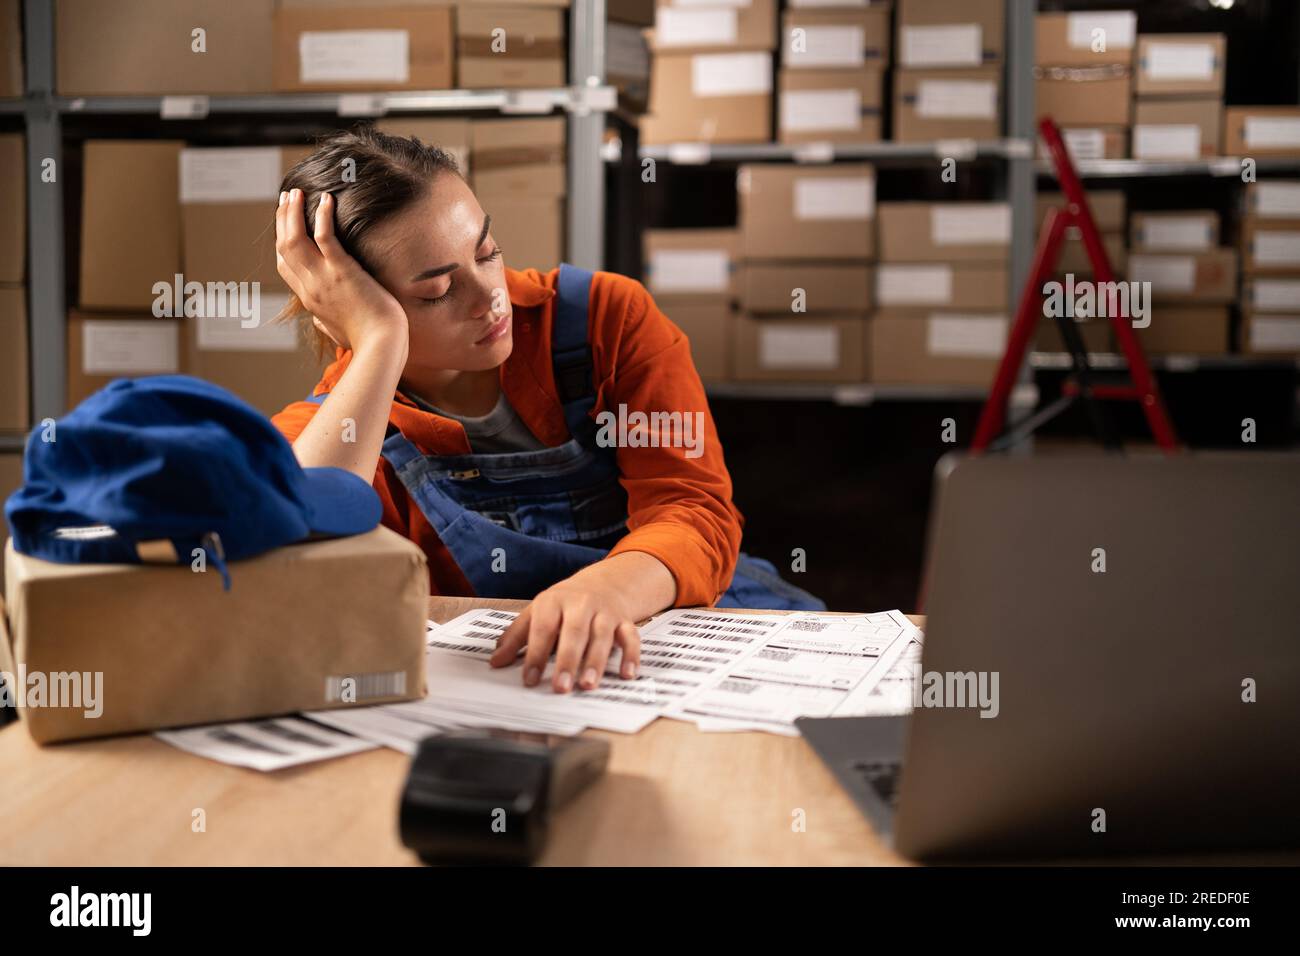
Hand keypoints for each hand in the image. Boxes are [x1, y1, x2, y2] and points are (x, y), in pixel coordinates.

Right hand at [274, 189, 408, 357]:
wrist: (382, 345)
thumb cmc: (367, 340)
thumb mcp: (336, 332)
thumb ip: (325, 322)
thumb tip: (319, 321)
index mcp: (309, 300)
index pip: (285, 265)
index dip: (282, 240)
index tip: (286, 222)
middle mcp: (310, 287)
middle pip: (284, 246)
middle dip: (283, 219)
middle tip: (287, 198)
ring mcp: (323, 279)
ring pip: (295, 239)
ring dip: (294, 212)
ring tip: (297, 193)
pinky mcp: (343, 272)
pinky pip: (325, 238)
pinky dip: (323, 217)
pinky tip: (327, 200)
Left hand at [489, 573, 642, 693]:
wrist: (603, 583)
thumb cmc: (565, 604)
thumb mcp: (537, 612)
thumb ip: (516, 637)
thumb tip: (495, 661)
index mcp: (554, 602)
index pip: (543, 628)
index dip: (535, 654)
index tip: (529, 679)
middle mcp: (581, 604)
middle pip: (574, 632)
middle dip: (567, 661)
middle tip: (561, 687)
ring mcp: (605, 612)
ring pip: (602, 636)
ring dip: (596, 661)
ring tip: (588, 684)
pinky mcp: (625, 621)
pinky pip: (631, 637)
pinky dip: (631, 655)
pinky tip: (627, 674)